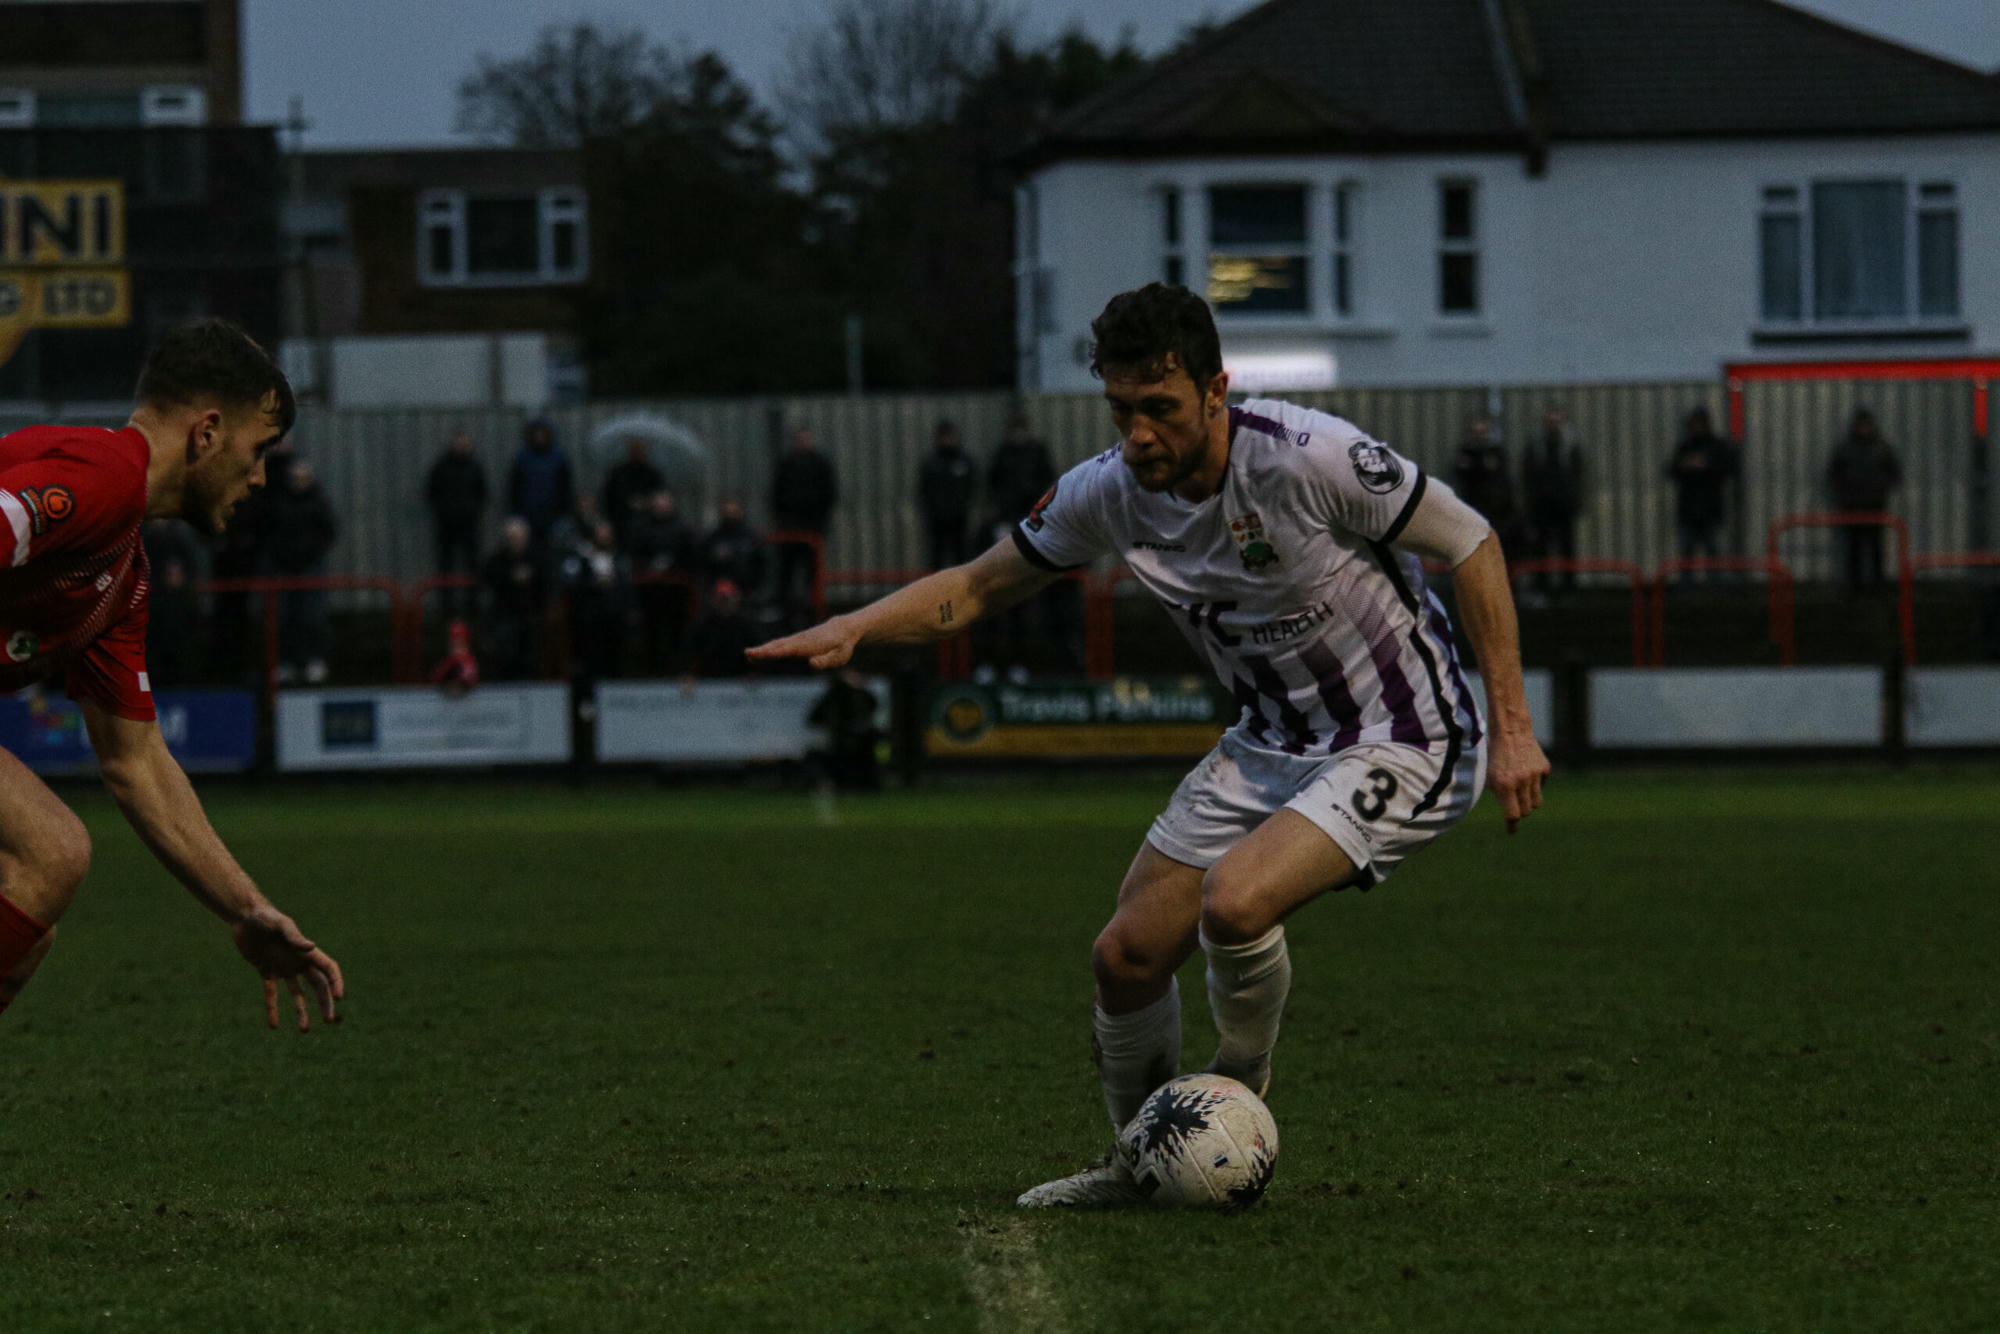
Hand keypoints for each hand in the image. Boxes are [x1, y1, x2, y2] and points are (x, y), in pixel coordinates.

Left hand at [231, 906, 343, 1030]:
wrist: (244, 917)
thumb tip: (311, 947)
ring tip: (304, 1030)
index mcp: (306, 952)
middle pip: (317, 986)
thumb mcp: (280, 925)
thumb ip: (294, 937)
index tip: (338, 997)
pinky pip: (271, 993)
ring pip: (297, 994)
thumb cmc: (265, 917)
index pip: (328, 969)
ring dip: (302, 1011)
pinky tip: (273, 1025)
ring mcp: (283, 967)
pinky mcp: (266, 971)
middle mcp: (298, 961)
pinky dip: (273, 1008)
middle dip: (324, 1003)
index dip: (336, 982)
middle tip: (328, 1021)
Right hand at [745, 615, 860, 670]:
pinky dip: (769, 647)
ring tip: (749, 654)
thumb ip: (826, 661)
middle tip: (748, 654)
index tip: (763, 653)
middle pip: (779, 645)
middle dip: (764, 650)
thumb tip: (811, 663)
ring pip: (778, 643)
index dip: (776, 652)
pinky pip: (781, 644)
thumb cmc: (842, 645)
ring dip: (763, 649)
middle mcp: (801, 641)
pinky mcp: (797, 640)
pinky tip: (761, 652)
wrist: (843, 628)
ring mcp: (798, 639)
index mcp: (809, 645)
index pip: (790, 650)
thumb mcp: (840, 656)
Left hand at [1485, 725, 1549, 833]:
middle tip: (1514, 805)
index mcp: (1504, 785)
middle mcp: (1521, 781)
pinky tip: (1526, 774)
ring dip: (1528, 801)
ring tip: (1520, 790)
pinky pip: (1542, 786)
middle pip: (1526, 810)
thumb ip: (1498, 795)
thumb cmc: (1495, 756)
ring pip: (1536, 802)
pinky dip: (1535, 785)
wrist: (1510, 731)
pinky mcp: (1544, 768)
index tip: (1511, 830)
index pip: (1512, 814)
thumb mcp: (1488, 776)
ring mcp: (1535, 774)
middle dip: (1519, 811)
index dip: (1512, 825)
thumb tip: (1508, 814)